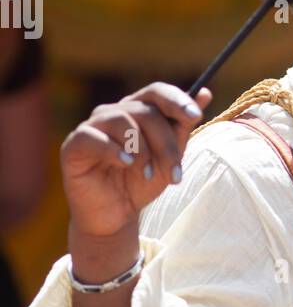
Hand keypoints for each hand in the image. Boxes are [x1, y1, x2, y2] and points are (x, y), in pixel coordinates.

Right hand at [61, 82, 212, 238]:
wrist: (116, 215)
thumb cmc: (141, 183)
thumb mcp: (169, 157)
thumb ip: (182, 127)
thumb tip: (204, 92)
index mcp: (137, 111)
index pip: (156, 92)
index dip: (177, 100)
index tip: (196, 116)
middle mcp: (114, 113)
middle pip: (145, 111)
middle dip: (166, 143)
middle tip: (176, 175)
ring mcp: (92, 127)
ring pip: (122, 121)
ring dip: (143, 150)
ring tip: (148, 175)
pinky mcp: (74, 145)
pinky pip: (93, 136)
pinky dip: (114, 150)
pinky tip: (125, 164)